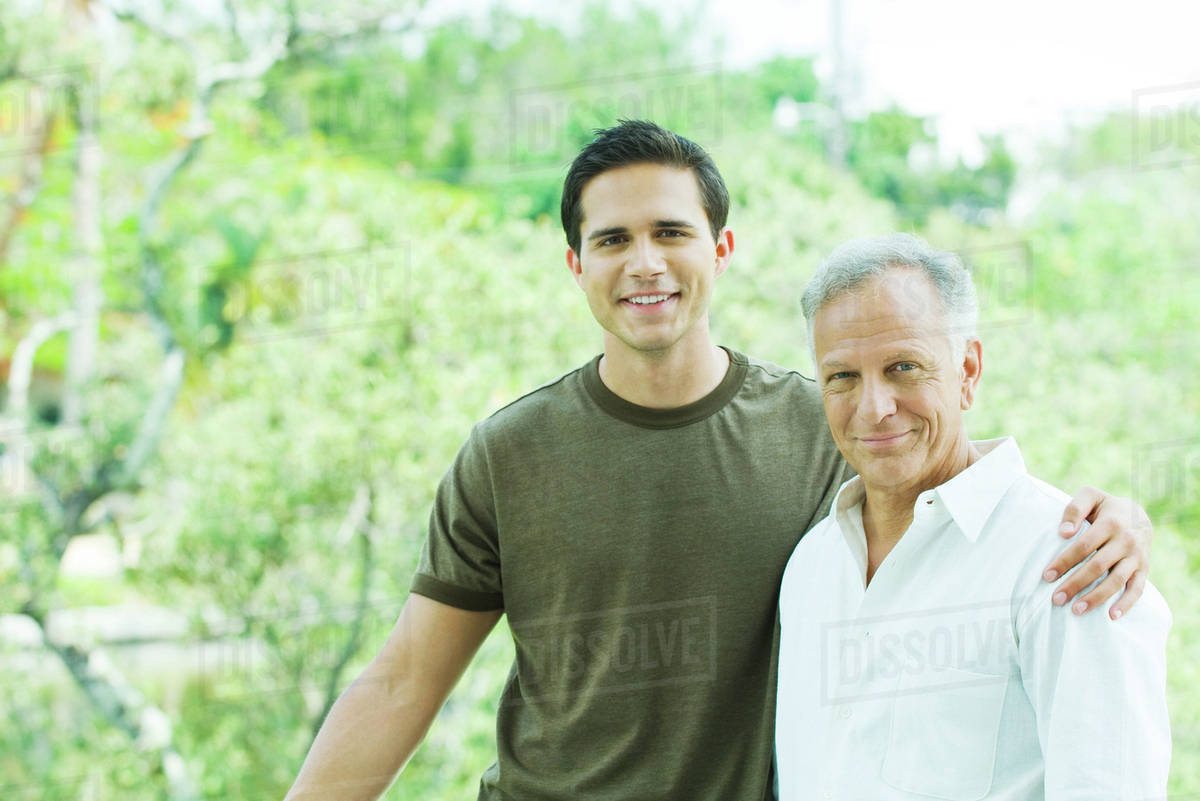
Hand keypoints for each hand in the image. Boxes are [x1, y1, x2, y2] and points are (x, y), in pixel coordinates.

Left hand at [1042, 487, 1152, 619]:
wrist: (1139, 514)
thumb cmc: (1104, 507)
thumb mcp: (1090, 496)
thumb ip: (1074, 508)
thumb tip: (1064, 532)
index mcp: (1111, 522)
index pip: (1084, 546)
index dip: (1065, 561)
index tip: (1047, 576)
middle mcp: (1127, 541)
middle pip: (1098, 566)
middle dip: (1076, 583)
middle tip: (1056, 599)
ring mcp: (1137, 556)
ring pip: (1117, 580)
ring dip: (1097, 597)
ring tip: (1076, 610)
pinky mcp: (1144, 569)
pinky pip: (1138, 589)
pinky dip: (1127, 604)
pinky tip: (1111, 616)